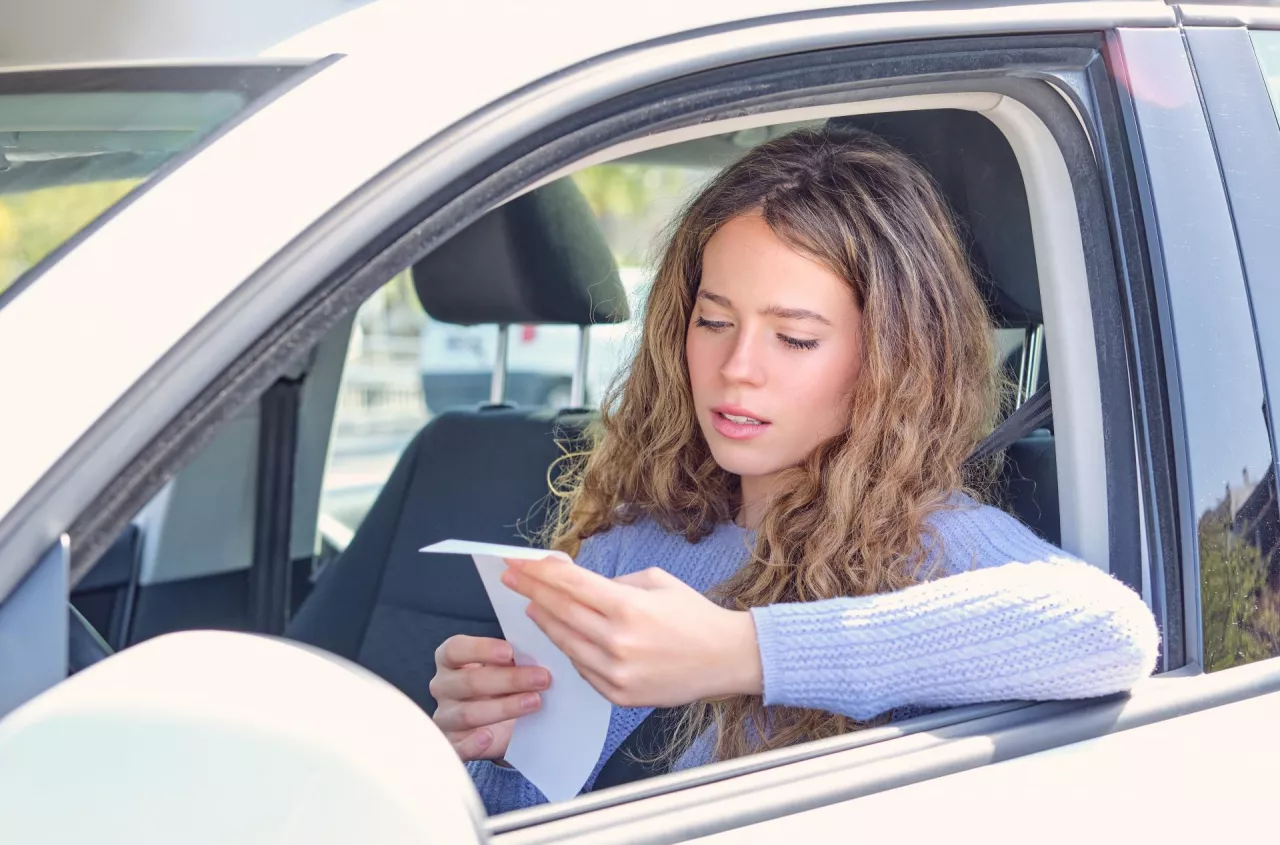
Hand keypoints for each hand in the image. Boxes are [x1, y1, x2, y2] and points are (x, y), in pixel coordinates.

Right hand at [429, 634, 550, 760]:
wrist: (498, 721)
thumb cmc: (500, 685)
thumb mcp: (505, 667)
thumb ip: (514, 659)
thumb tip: (539, 653)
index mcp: (450, 660)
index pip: (455, 649)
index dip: (481, 649)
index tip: (510, 652)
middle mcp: (443, 687)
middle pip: (469, 681)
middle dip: (509, 679)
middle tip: (542, 678)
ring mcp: (445, 717)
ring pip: (468, 714)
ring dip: (504, 708)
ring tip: (534, 702)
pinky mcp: (453, 745)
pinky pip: (458, 747)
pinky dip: (473, 743)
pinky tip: (489, 737)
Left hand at [501, 558, 761, 707]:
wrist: (727, 659)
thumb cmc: (694, 615)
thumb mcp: (656, 582)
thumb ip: (613, 583)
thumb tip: (576, 584)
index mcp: (627, 607)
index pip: (569, 585)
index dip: (538, 571)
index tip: (516, 561)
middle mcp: (617, 641)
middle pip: (559, 612)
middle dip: (531, 591)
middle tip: (511, 577)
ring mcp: (616, 672)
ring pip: (564, 643)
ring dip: (545, 621)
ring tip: (532, 605)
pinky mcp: (618, 695)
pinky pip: (582, 668)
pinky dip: (571, 649)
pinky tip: (565, 635)